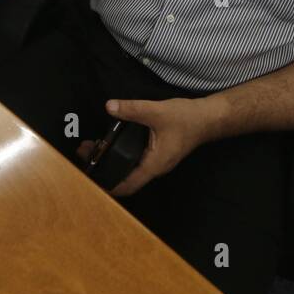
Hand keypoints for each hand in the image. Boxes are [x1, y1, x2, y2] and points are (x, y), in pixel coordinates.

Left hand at [81, 97, 215, 196]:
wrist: (208, 118)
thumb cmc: (187, 119)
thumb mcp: (157, 111)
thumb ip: (132, 109)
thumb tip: (110, 106)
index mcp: (154, 165)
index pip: (127, 185)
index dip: (108, 186)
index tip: (89, 181)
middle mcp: (154, 168)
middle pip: (125, 178)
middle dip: (104, 169)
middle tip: (85, 155)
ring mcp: (156, 162)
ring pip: (130, 168)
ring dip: (112, 160)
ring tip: (93, 148)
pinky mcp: (157, 154)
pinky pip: (135, 160)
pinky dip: (121, 154)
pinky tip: (111, 141)